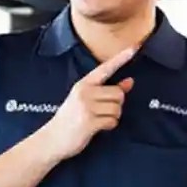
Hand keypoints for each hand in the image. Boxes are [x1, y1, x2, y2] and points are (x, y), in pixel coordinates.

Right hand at [41, 47, 135, 161]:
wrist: (52, 139)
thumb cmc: (70, 118)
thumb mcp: (85, 100)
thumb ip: (107, 90)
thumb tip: (129, 82)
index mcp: (83, 84)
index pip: (106, 68)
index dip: (121, 58)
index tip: (134, 47)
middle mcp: (85, 92)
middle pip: (118, 93)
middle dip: (116, 104)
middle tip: (102, 112)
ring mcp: (86, 107)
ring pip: (117, 108)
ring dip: (113, 116)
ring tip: (98, 119)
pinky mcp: (89, 122)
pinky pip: (112, 121)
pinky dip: (109, 126)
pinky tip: (97, 128)